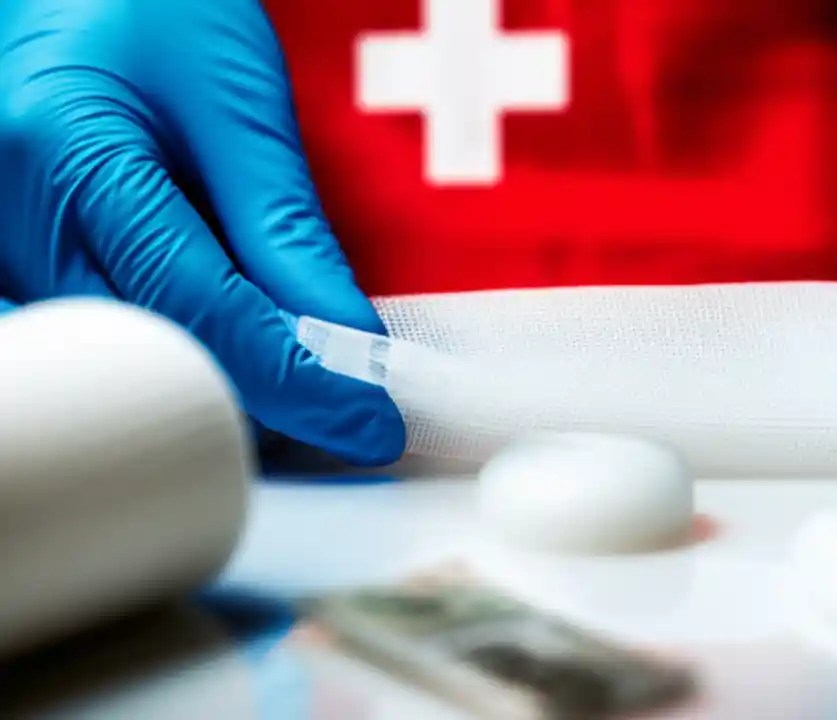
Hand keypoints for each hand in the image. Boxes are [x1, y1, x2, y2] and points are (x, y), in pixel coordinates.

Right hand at [0, 0, 403, 464]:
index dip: (298, 381)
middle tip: (346, 411)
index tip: (370, 423)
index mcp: (68, 160)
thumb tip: (349, 339)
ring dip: (224, 380)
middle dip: (263, 397)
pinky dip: (187, 350)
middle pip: (158, 354)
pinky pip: (111, 335)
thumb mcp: (237, 102)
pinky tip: (240, 344)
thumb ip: (287, 229)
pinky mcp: (18, 262)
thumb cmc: (152, 8)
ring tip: (304, 375)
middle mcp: (14, 219)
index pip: (203, 313)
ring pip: (132, 360)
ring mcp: (5, 249)